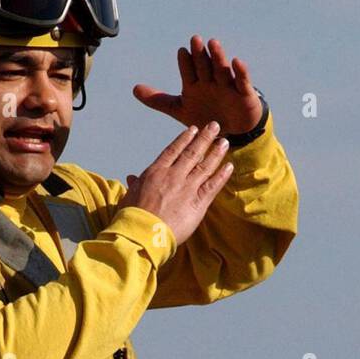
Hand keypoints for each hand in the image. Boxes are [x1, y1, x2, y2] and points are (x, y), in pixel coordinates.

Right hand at [118, 122, 233, 245]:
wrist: (144, 232)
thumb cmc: (133, 217)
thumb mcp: (130, 196)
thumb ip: (134, 184)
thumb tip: (131, 178)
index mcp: (156, 172)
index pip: (173, 150)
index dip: (184, 139)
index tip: (193, 129)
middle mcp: (173, 175)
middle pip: (192, 153)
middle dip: (204, 138)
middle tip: (214, 126)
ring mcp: (187, 188)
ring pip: (204, 166)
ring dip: (216, 152)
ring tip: (224, 141)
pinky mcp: (198, 203)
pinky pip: (213, 185)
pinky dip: (222, 175)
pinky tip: (229, 166)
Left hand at [133, 36, 263, 135]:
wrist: (230, 132)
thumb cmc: (204, 116)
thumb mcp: (179, 110)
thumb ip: (158, 100)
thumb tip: (134, 89)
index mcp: (195, 84)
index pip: (188, 70)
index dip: (186, 62)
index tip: (181, 52)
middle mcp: (210, 81)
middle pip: (204, 65)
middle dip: (199, 54)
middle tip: (194, 40)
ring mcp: (227, 86)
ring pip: (221, 69)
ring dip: (217, 57)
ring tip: (213, 43)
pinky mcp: (243, 94)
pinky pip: (242, 82)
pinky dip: (240, 72)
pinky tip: (237, 62)